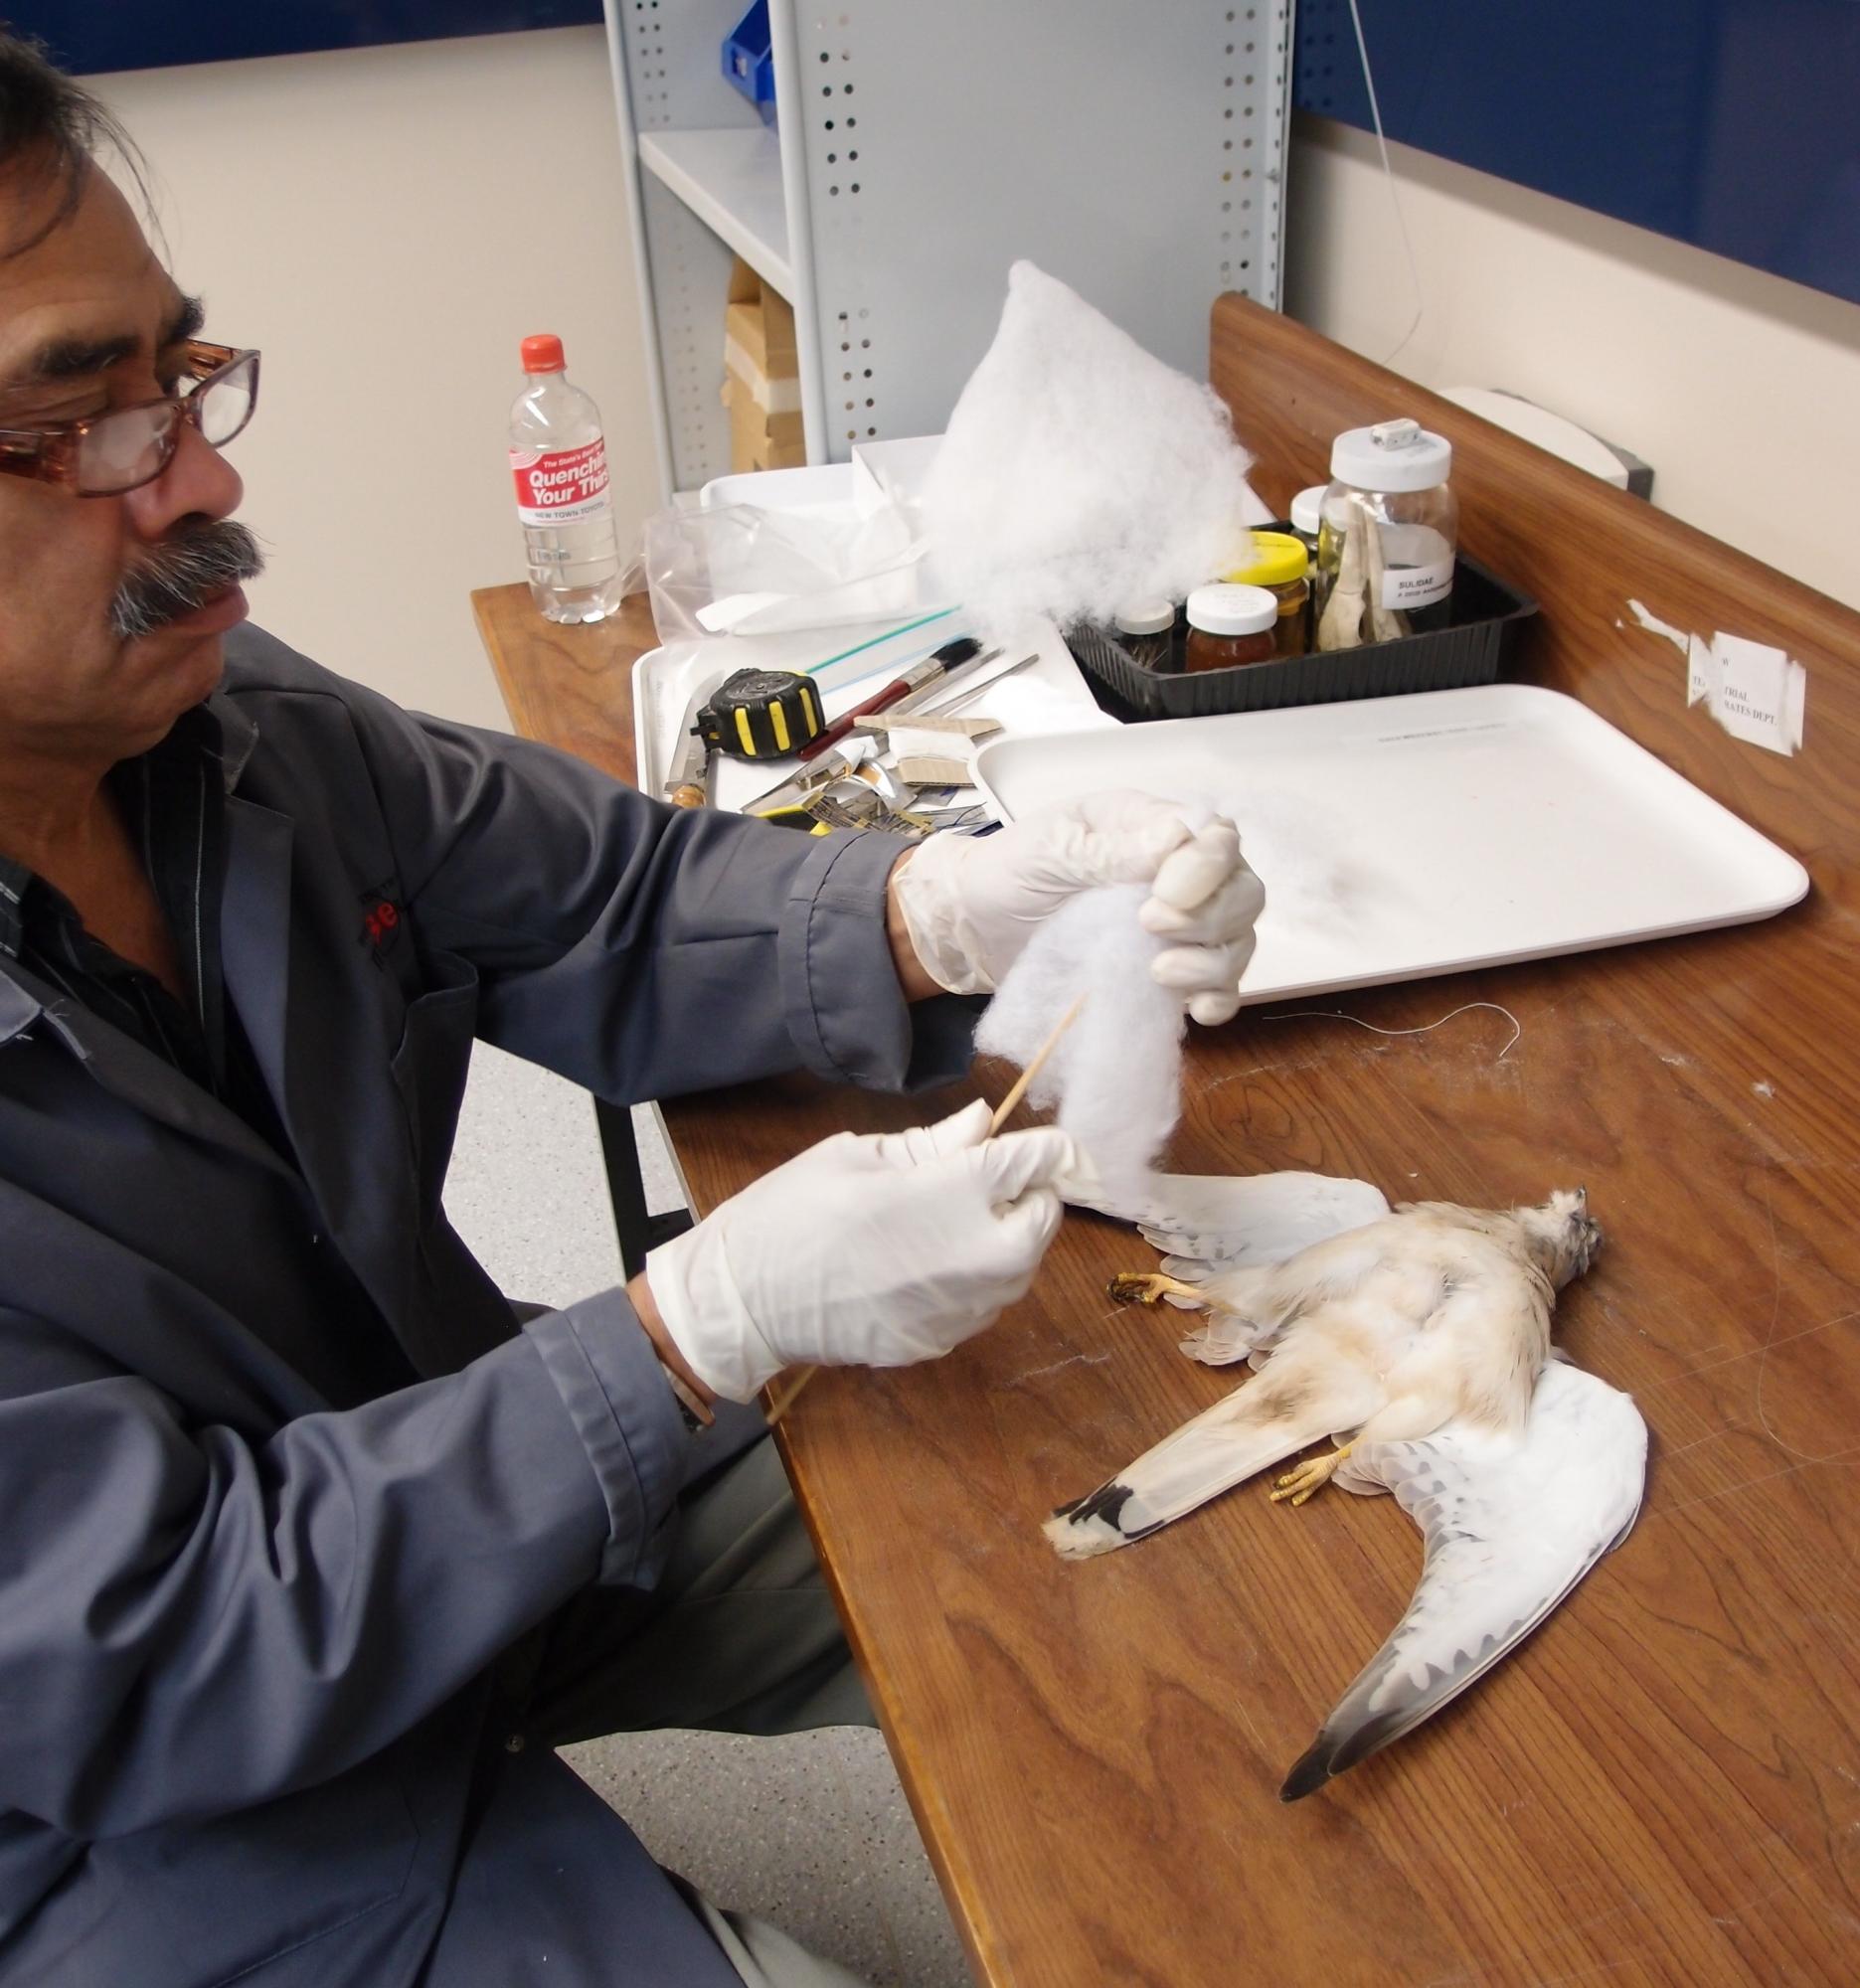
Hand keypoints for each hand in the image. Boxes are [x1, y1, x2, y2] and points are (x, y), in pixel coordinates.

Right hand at [643, 1101, 1079, 1401]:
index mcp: (954, 1193)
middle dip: (1031, 1195)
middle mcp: (975, 1255)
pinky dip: (975, 1280)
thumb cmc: (791, 1214)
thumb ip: (931, 1144)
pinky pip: (983, 1305)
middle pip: (1045, 1220)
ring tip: (959, 1220)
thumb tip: (981, 1122)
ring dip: (1009, 1239)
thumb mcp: (857, 1156)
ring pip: (1021, 1269)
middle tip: (995, 1179)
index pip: (1036, 1162)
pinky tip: (930, 1263)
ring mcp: (961, 1308)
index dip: (1048, 1147)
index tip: (1043, 1142)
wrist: (743, 1302)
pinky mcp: (940, 1342)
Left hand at [888, 790, 1264, 1024]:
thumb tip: (1179, 838)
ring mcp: (1182, 927)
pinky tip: (1193, 1008)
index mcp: (1153, 827)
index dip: (1207, 868)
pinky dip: (1218, 1000)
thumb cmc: (1012, 872)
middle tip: (1147, 928)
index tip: (1161, 896)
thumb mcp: (1052, 848)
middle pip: (1243, 891)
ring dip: (1213, 963)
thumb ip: (1112, 848)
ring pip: (1239, 941)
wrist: (979, 928)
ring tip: (1157, 974)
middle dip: (1211, 916)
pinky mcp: (1171, 973)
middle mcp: (1180, 874)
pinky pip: (1221, 987)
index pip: (1217, 837)